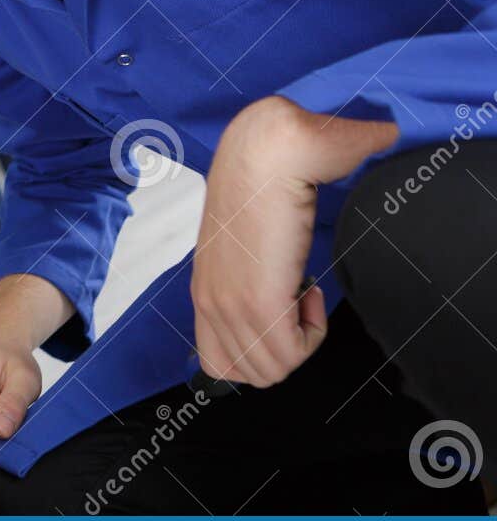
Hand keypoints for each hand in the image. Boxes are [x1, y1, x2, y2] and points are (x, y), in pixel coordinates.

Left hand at [193, 96, 396, 386]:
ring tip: (303, 294)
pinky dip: (312, 332)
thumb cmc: (263, 177)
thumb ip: (261, 263)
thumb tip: (286, 260)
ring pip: (268, 371)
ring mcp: (227, 302)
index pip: (218, 360)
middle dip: (284, 351)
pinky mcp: (255, 299)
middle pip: (246, 373)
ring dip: (300, 342)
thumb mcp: (250, 240)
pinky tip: (311, 288)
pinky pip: (288, 354)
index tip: (283, 302)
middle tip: (296, 303)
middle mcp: (209, 299)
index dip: (262, 344)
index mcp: (207, 287)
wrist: (269, 147)